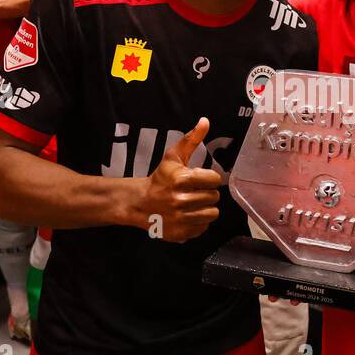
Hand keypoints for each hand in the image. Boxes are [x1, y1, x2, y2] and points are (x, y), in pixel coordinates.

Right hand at [134, 118, 222, 241]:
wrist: (140, 203)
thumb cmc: (160, 179)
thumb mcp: (173, 157)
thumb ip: (191, 139)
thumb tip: (205, 120)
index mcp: (181, 180)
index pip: (215, 180)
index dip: (210, 178)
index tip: (201, 179)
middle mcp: (181, 200)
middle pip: (214, 197)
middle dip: (207, 193)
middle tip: (195, 192)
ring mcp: (181, 218)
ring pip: (212, 214)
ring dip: (205, 208)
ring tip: (194, 204)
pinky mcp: (181, 233)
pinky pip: (203, 228)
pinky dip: (198, 222)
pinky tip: (188, 215)